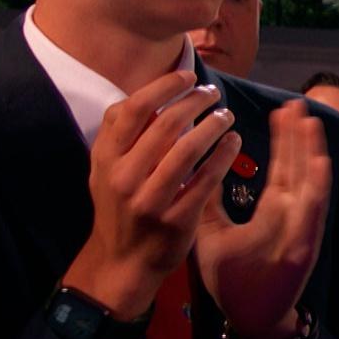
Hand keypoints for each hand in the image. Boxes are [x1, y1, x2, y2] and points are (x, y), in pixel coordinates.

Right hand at [63, 73, 240, 319]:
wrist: (122, 261)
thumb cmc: (119, 207)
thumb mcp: (104, 170)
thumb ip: (119, 135)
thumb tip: (145, 95)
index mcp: (105, 159)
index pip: (133, 109)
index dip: (164, 86)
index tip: (187, 76)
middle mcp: (124, 177)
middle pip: (165, 124)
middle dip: (195, 101)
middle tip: (212, 93)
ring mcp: (150, 199)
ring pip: (188, 149)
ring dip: (213, 125)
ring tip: (226, 115)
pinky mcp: (176, 218)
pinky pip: (207, 178)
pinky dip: (224, 155)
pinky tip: (234, 142)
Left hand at [195, 99, 330, 338]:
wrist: (250, 318)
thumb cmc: (235, 280)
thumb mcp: (212, 236)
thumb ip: (206, 204)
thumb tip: (193, 170)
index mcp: (274, 211)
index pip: (281, 168)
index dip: (283, 140)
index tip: (280, 112)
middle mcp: (291, 215)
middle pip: (298, 169)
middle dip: (299, 137)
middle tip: (299, 104)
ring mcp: (300, 230)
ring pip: (310, 185)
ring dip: (312, 154)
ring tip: (310, 124)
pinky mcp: (303, 248)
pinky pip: (312, 215)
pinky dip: (317, 189)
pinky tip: (319, 166)